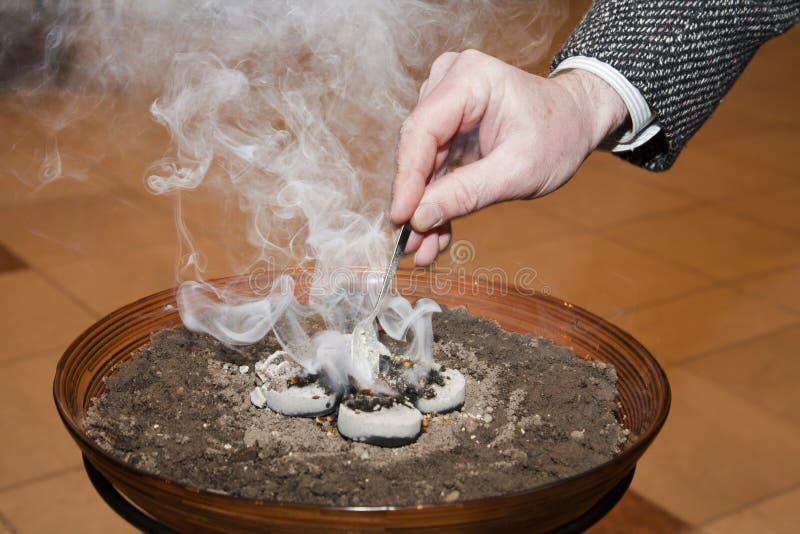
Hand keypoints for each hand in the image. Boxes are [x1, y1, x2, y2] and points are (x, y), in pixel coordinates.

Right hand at [390, 49, 627, 265]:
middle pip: (417, 150)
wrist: (578, 122)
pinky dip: (435, 203)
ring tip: (424, 249)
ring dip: (423, 209)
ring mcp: (446, 106)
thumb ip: (468, 193)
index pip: (422, 130)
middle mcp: (449, 84)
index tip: (401, 218)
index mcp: (469, 79)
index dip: (407, 178)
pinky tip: (435, 235)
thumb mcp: (519, 170)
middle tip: (410, 244)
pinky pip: (433, 170)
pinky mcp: (447, 130)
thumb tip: (420, 218)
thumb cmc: (559, 134)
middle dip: (415, 201)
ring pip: (421, 166)